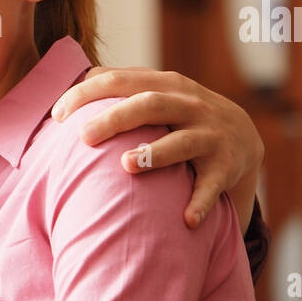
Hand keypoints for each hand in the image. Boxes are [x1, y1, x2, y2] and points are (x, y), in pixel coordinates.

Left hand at [51, 67, 262, 228]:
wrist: (244, 138)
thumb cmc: (182, 117)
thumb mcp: (158, 94)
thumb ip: (121, 87)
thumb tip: (70, 86)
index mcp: (165, 85)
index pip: (120, 80)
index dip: (87, 94)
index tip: (57, 115)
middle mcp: (189, 106)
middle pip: (150, 105)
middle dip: (115, 118)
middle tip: (82, 137)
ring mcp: (210, 136)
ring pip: (182, 142)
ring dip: (155, 153)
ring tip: (127, 165)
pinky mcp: (226, 167)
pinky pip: (212, 186)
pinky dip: (200, 202)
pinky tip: (186, 220)